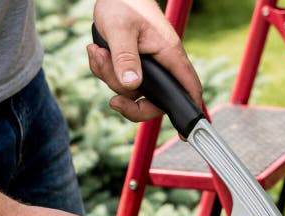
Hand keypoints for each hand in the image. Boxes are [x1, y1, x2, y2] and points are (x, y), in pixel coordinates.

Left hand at [89, 0, 202, 121]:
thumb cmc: (123, 4)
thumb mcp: (120, 31)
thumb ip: (126, 58)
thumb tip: (131, 87)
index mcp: (169, 55)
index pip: (188, 88)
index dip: (188, 111)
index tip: (184, 134)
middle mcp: (162, 65)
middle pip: (154, 101)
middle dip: (130, 103)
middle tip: (112, 101)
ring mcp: (147, 66)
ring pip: (131, 91)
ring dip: (109, 78)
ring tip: (98, 53)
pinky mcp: (132, 64)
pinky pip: (119, 80)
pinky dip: (104, 70)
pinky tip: (96, 51)